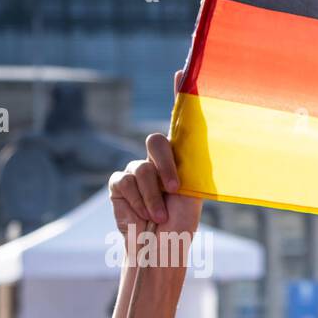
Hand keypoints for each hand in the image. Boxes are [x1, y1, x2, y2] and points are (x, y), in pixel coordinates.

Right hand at [108, 74, 201, 256]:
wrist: (160, 247)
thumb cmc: (181, 224)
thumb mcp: (194, 193)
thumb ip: (191, 166)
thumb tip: (199, 140)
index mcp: (181, 160)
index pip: (180, 121)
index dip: (179, 94)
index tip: (183, 71)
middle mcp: (158, 161)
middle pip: (156, 141)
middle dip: (165, 166)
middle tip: (174, 191)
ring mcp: (136, 170)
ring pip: (142, 169)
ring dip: (153, 198)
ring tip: (159, 217)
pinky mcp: (119, 184)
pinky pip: (126, 182)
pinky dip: (138, 202)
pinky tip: (143, 216)